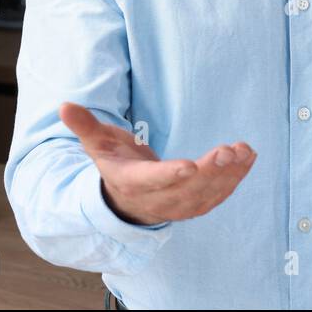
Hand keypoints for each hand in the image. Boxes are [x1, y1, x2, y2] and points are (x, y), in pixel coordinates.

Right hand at [59, 102, 255, 226]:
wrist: (124, 200)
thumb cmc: (113, 163)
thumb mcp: (96, 144)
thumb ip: (84, 125)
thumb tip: (64, 105)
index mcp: (131, 183)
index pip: (151, 181)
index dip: (169, 175)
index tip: (189, 165)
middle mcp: (156, 199)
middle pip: (185, 189)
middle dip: (209, 171)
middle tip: (227, 151)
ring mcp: (178, 205)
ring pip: (206, 194)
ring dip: (228, 175)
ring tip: (242, 151)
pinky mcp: (195, 205)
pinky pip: (218, 195)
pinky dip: (235, 179)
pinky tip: (247, 158)